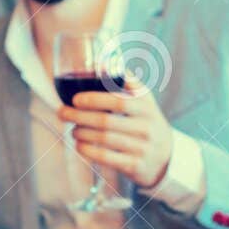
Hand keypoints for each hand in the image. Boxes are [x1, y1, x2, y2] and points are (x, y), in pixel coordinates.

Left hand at [56, 78, 173, 188]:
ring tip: (73, 129)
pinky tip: (79, 145)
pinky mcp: (134, 165)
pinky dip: (88, 150)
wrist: (165, 156)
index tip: (76, 99)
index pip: (118, 101)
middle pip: (106, 121)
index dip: (94, 100)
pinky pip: (106, 158)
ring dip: (81, 133)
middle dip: (79, 116)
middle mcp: (146, 127)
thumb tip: (102, 63)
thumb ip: (127, 83)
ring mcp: (141, 147)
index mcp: (146, 107)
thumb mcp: (144, 101)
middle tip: (63, 113)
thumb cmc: (146, 122)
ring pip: (104, 139)